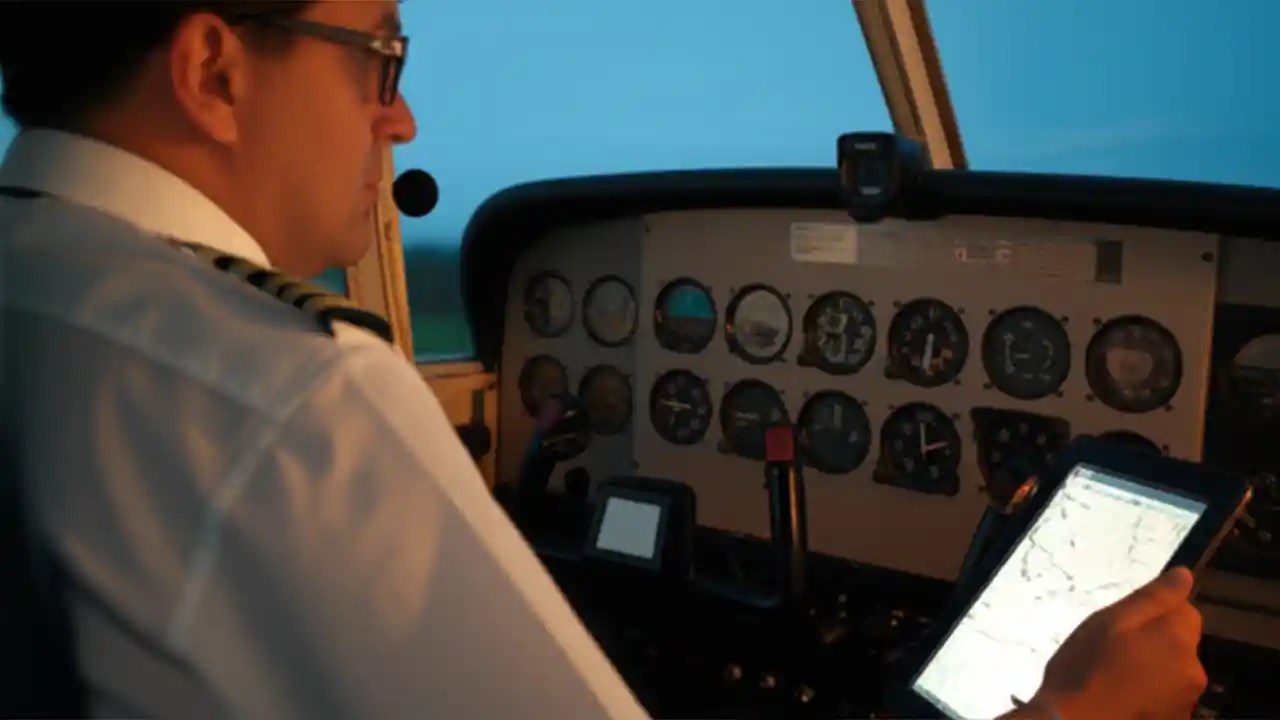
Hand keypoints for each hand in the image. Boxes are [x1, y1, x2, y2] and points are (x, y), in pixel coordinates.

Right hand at [1028, 566, 1207, 719]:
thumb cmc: (1087, 668)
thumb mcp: (1111, 621)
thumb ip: (1152, 598)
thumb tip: (1184, 575)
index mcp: (1179, 640)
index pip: (1185, 610)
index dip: (1154, 612)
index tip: (1123, 624)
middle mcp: (1193, 671)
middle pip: (1179, 642)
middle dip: (1153, 640)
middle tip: (1112, 648)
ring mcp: (1185, 700)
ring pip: (1172, 669)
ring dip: (1151, 666)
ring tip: (1113, 673)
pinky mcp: (1173, 719)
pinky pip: (1165, 694)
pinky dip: (1148, 691)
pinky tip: (1120, 695)